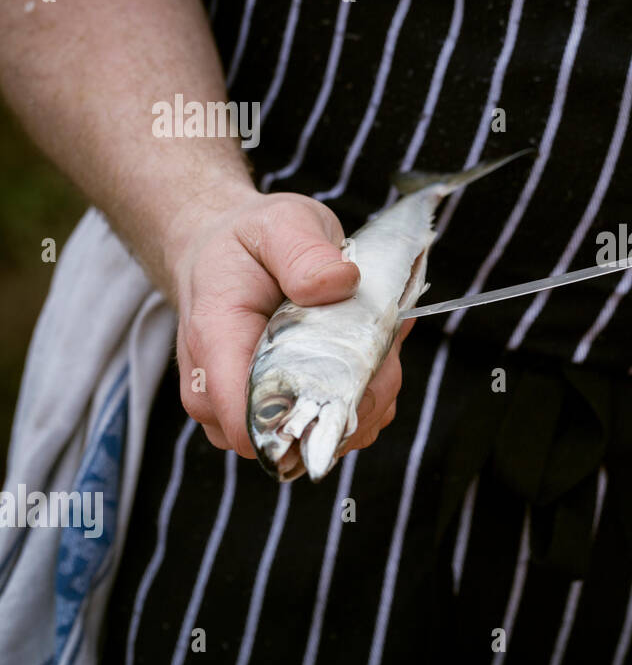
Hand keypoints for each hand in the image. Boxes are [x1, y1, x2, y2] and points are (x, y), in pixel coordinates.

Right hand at [165, 185, 410, 458]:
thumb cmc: (248, 243)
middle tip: (382, 344)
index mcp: (216, 345)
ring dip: (368, 396)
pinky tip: (368, 357)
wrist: (223, 256)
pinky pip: (335, 428)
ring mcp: (249, 411)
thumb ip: (303, 253)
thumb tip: (338, 283)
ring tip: (374, 344)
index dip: (312, 415)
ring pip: (327, 438)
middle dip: (357, 398)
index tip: (361, 370)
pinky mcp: (278, 415)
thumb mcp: (279, 225)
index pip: (248, 423)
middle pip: (298, 437)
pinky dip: (365, 397)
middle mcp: (221, 394)